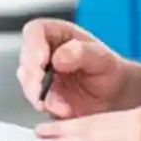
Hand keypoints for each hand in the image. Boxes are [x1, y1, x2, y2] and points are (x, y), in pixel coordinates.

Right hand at [17, 18, 135, 117]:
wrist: (114, 95)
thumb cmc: (108, 69)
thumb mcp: (102, 57)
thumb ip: (82, 53)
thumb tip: (59, 57)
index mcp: (57, 34)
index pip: (35, 31)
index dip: (34, 44)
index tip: (42, 60)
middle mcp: (44, 52)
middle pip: (26, 57)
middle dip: (32, 73)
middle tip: (42, 84)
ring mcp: (41, 74)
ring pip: (27, 81)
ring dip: (38, 93)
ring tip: (60, 102)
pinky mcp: (43, 95)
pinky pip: (36, 100)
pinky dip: (48, 106)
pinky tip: (64, 109)